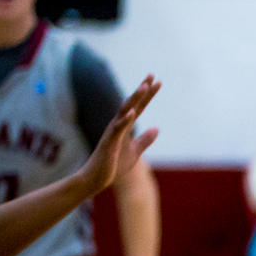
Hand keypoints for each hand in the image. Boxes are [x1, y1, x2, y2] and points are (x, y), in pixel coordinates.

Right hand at [74, 76, 160, 197]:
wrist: (97, 179)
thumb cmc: (113, 165)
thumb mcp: (134, 152)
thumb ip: (145, 140)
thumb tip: (156, 128)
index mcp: (125, 127)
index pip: (139, 108)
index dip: (148, 95)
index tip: (158, 82)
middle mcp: (118, 126)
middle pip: (132, 104)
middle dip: (142, 90)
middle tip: (152, 75)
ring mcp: (113, 133)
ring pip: (124, 112)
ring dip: (134, 100)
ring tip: (144, 87)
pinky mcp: (109, 143)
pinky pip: (117, 130)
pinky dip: (125, 120)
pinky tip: (132, 112)